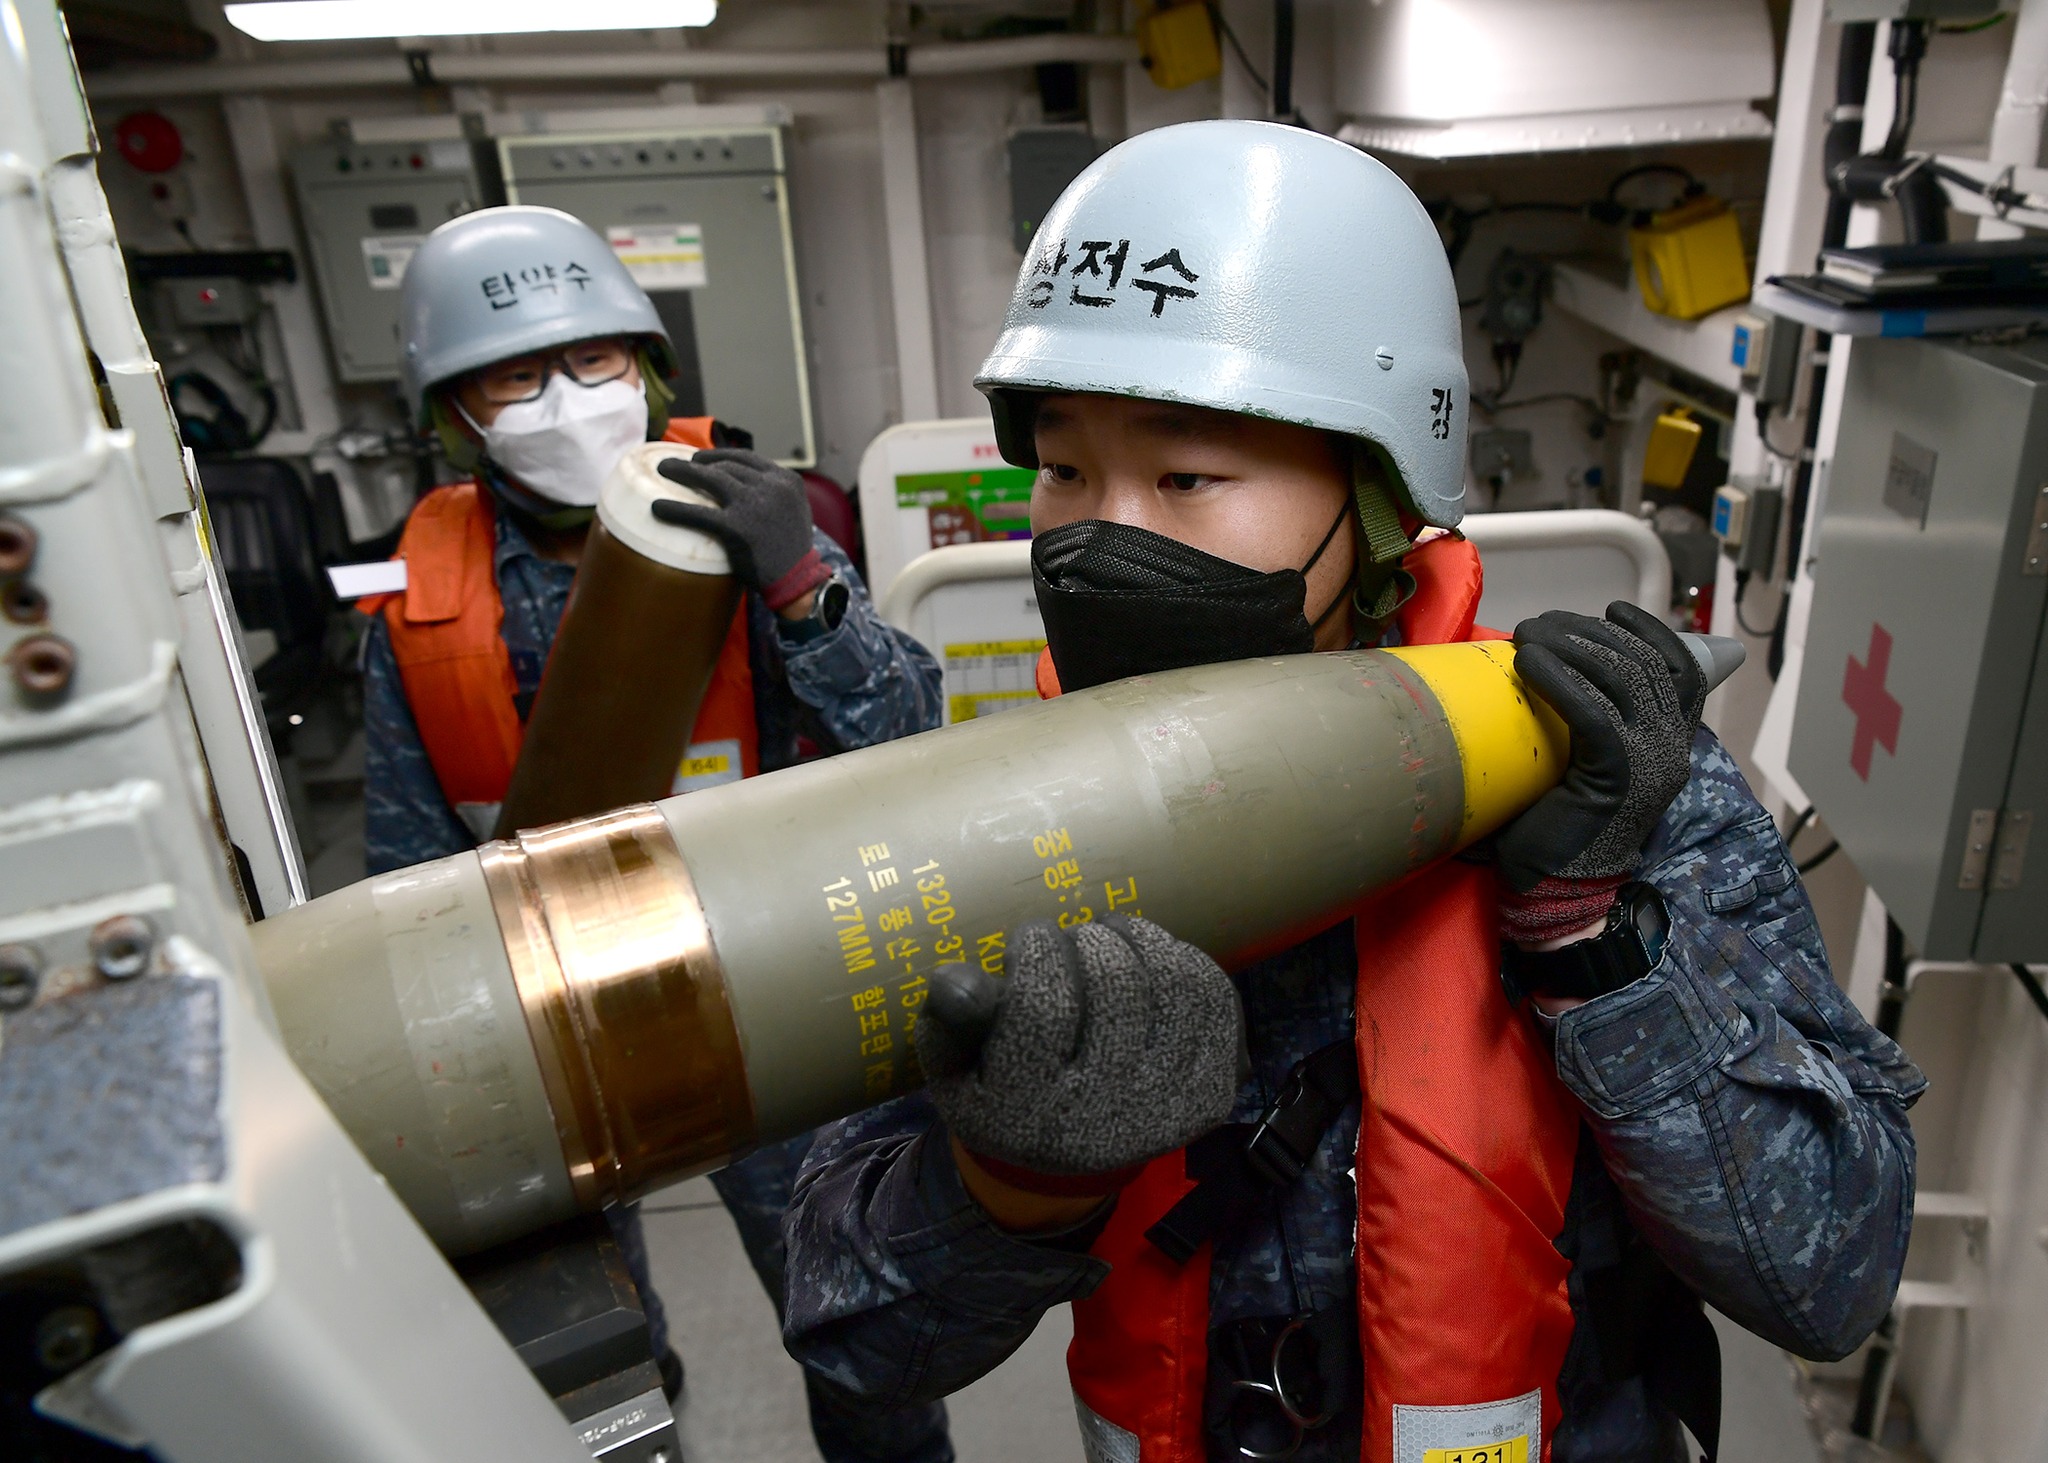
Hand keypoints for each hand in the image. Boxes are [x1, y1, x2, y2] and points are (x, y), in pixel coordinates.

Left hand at [651, 449, 827, 609]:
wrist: (797, 581)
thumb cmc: (792, 550)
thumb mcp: (793, 509)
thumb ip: (773, 493)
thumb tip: (741, 484)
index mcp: (786, 479)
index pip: (746, 458)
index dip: (719, 455)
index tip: (701, 459)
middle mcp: (772, 487)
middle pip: (726, 466)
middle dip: (698, 462)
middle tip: (676, 466)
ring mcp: (754, 505)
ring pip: (711, 479)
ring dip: (682, 472)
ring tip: (664, 471)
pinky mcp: (738, 527)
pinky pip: (699, 513)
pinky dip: (675, 510)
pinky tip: (658, 509)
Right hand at [916, 917, 1243, 1216]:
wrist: (1069, 1154)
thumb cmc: (1003, 1091)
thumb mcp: (955, 1069)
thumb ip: (948, 1022)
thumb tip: (956, 976)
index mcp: (1031, 1115)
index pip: (1043, 1006)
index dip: (1038, 949)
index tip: (1030, 937)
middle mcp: (1107, 1120)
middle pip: (1117, 988)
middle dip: (1090, 940)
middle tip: (1072, 940)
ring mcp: (1169, 1107)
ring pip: (1174, 984)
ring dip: (1141, 939)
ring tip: (1111, 936)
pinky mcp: (1210, 1094)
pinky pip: (1213, 999)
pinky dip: (1182, 959)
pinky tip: (1150, 960)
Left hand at [1494, 602, 1704, 893]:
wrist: (1556, 891)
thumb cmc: (1559, 827)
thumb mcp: (1585, 765)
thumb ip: (1591, 722)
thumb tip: (1549, 668)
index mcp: (1672, 745)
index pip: (1683, 672)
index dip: (1652, 632)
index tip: (1613, 609)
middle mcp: (1671, 750)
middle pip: (1643, 665)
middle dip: (1590, 632)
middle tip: (1542, 622)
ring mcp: (1650, 763)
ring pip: (1619, 679)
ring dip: (1570, 645)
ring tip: (1528, 634)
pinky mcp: (1618, 777)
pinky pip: (1592, 711)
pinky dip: (1558, 679)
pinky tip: (1527, 663)